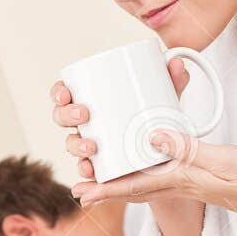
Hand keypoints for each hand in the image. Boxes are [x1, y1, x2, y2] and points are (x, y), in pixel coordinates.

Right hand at [51, 56, 190, 185]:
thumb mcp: (166, 97)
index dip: (58, 92)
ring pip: (71, 144)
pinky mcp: (102, 166)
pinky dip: (85, 171)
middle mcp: (86, 122)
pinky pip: (87, 169)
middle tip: (84, 114)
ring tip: (92, 147)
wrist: (169, 149)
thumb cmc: (157, 113)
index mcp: (91, 99)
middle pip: (62, 117)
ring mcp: (91, 145)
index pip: (65, 93)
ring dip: (75, 146)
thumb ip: (172, 80)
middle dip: (66, 116)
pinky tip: (90, 171)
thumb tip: (178, 63)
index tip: (65, 93)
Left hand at [73, 129, 236, 233]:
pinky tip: (144, 165)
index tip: (80, 192)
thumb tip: (151, 138)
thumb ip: (188, 149)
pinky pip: (162, 178)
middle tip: (78, 189)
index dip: (105, 189)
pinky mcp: (199, 178)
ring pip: (145, 185)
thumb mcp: (223, 160)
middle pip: (133, 189)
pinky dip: (144, 174)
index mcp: (180, 181)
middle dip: (105, 190)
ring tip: (98, 183)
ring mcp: (189, 184)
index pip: (134, 186)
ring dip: (119, 185)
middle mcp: (180, 185)